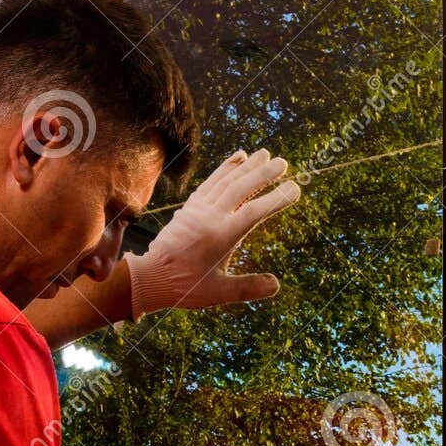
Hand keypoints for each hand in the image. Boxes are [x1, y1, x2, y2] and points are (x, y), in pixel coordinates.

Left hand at [125, 149, 300, 317]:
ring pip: (226, 180)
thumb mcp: (218, 292)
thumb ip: (248, 287)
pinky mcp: (190, 206)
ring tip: (265, 153)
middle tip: (283, 162)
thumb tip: (276, 285)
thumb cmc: (184, 287)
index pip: (254, 212)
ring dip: (246, 165)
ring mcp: (198, 209)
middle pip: (240, 188)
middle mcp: (210, 217)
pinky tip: (238, 158)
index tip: (295, 189)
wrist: (150, 277)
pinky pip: (211, 181)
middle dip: (263, 173)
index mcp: (221, 237)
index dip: (276, 199)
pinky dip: (226, 167)